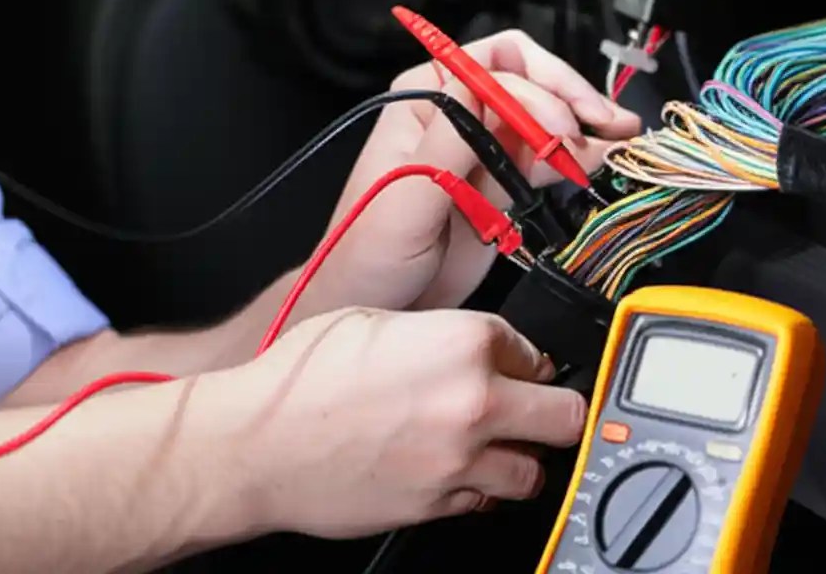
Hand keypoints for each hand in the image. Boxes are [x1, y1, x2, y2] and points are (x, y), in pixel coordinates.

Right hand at [232, 307, 587, 538]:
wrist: (259, 445)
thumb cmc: (301, 381)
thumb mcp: (373, 321)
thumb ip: (437, 333)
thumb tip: (468, 346)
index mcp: (463, 343)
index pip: (535, 351)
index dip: (522, 358)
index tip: (516, 365)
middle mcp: (474, 402)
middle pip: (566, 416)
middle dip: (554, 409)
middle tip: (537, 408)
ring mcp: (460, 460)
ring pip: (535, 470)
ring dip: (521, 456)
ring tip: (494, 444)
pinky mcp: (439, 504)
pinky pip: (487, 501)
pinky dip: (480, 487)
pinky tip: (455, 470)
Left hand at [315, 29, 641, 311]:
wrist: (377, 305)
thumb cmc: (366, 252)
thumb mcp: (404, 199)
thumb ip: (443, 145)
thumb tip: (472, 84)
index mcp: (426, 100)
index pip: (494, 65)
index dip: (536, 88)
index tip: (562, 126)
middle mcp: (459, 115)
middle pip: (530, 84)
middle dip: (570, 102)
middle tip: (601, 131)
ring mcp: (485, 150)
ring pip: (547, 119)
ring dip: (586, 126)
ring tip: (620, 140)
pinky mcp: (504, 186)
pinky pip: (550, 160)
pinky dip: (582, 158)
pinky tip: (609, 160)